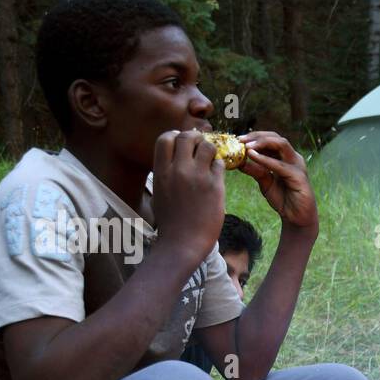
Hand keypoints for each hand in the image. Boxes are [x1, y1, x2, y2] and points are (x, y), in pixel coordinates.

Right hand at [152, 130, 223, 266]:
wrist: (183, 243)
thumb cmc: (170, 222)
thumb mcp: (159, 193)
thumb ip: (166, 173)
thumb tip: (175, 159)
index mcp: (161, 172)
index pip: (165, 138)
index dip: (174, 135)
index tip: (180, 142)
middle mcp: (179, 170)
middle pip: (187, 136)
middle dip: (194, 138)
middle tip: (198, 146)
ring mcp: (198, 177)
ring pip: (208, 146)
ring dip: (209, 149)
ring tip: (209, 160)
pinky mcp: (215, 186)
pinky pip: (220, 164)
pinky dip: (218, 166)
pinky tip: (215, 175)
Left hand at [238, 131, 318, 234]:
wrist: (296, 218)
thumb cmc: (283, 199)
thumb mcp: (265, 182)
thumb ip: (255, 170)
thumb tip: (238, 161)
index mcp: (286, 157)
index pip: (271, 139)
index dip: (255, 136)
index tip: (238, 140)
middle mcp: (293, 158)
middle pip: (276, 137)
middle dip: (257, 136)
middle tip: (241, 140)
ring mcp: (297, 166)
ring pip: (281, 144)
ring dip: (262, 143)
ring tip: (246, 147)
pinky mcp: (299, 177)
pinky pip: (280, 165)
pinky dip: (266, 159)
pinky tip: (253, 157)